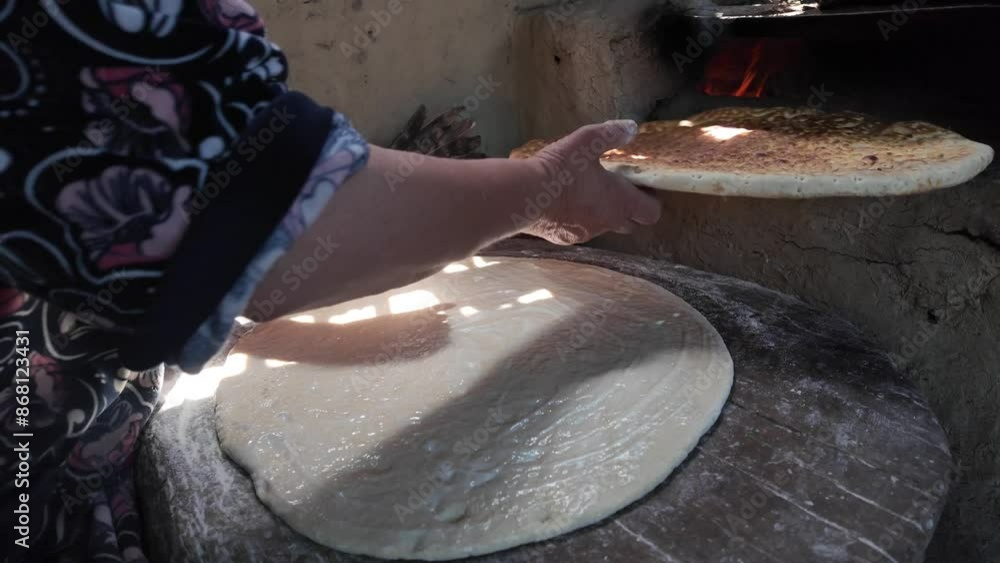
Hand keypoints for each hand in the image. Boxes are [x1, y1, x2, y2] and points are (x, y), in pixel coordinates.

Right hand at [519, 120, 661, 244]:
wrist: (525, 197)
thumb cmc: (561, 169)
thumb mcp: (586, 142)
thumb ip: (611, 134)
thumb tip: (631, 127)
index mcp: (620, 202)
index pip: (651, 213)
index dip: (652, 202)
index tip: (643, 188)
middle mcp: (607, 223)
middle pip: (629, 224)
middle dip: (629, 210)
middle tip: (618, 190)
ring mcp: (585, 234)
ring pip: (602, 227)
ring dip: (602, 214)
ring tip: (587, 193)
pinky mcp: (564, 238)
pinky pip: (578, 230)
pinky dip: (577, 219)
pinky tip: (563, 203)